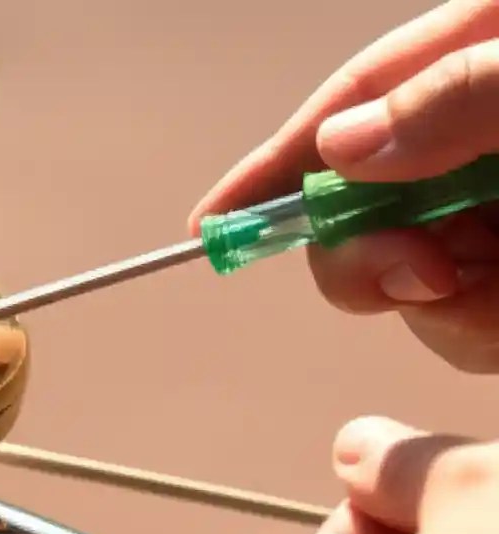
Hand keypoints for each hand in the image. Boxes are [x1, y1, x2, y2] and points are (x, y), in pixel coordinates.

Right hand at [188, 0, 498, 371]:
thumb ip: (459, 96)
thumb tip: (342, 147)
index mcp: (488, 57)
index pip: (358, 101)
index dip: (278, 165)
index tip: (212, 223)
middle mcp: (483, 142)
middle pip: (367, 201)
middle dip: (364, 251)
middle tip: (413, 269)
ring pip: (415, 277)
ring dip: (435, 303)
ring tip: (493, 285)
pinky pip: (469, 321)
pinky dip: (475, 328)